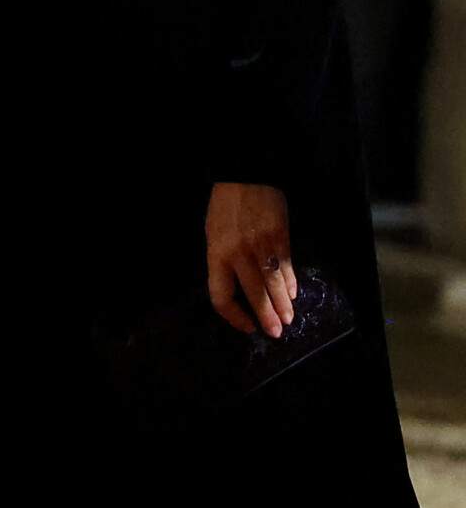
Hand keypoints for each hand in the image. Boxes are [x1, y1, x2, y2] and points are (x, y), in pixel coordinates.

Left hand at [206, 181, 296, 337]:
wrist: (244, 174)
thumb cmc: (225, 206)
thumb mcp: (214, 233)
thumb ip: (224, 260)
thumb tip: (240, 287)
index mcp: (216, 253)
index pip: (222, 294)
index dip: (233, 315)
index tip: (246, 325)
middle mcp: (238, 253)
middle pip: (254, 293)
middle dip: (266, 316)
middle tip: (276, 332)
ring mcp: (260, 244)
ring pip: (273, 283)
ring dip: (282, 304)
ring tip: (289, 319)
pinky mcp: (279, 235)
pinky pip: (285, 265)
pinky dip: (290, 282)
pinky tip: (292, 293)